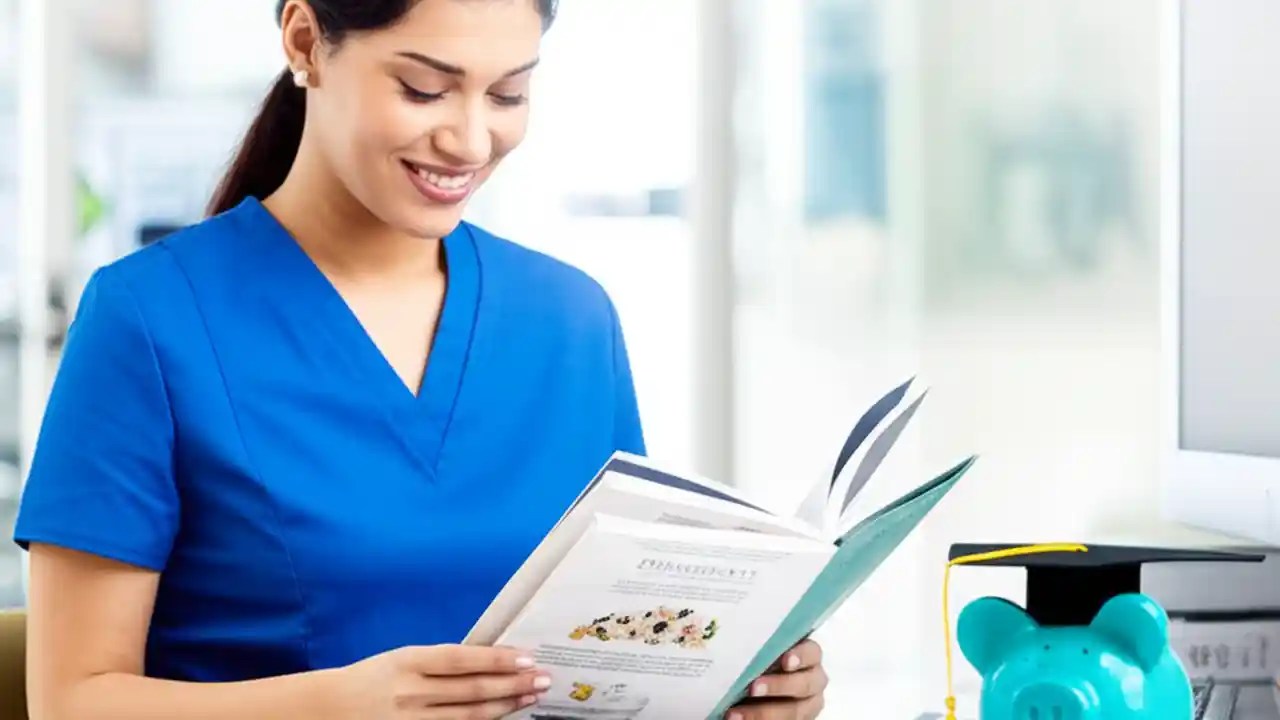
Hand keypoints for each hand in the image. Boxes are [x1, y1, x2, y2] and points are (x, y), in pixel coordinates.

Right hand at [326, 644, 550, 718]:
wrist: (329, 708)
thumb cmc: (374, 677)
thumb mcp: (403, 658)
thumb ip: (440, 662)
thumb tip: (490, 660)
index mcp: (408, 661)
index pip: (461, 659)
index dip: (496, 659)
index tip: (526, 657)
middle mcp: (411, 692)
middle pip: (472, 690)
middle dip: (512, 683)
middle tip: (543, 678)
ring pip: (469, 716)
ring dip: (505, 706)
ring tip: (531, 697)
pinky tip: (502, 717)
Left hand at [725, 639, 827, 719]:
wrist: (759, 689)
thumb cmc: (759, 661)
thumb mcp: (762, 652)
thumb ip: (760, 649)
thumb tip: (738, 641)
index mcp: (809, 656)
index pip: (811, 652)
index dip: (801, 656)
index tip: (785, 661)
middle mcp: (813, 680)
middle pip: (804, 684)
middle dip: (778, 687)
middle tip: (753, 688)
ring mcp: (808, 705)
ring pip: (793, 711)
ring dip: (763, 713)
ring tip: (736, 714)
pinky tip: (740, 719)